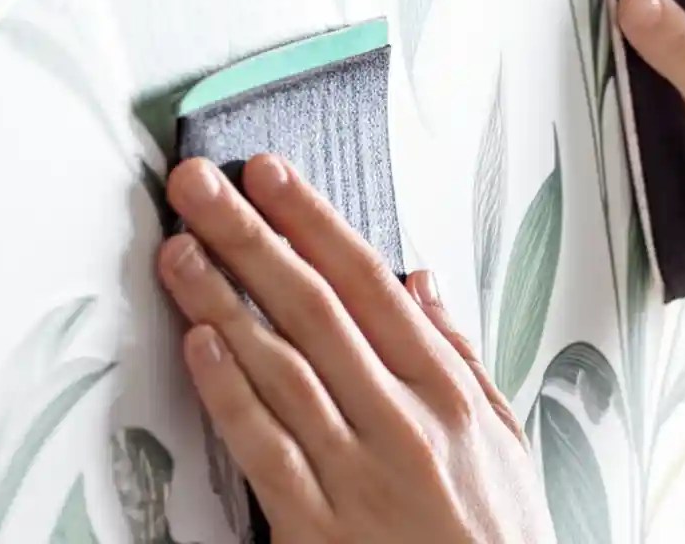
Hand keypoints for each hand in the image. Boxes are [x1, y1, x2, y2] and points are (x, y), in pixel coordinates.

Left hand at [157, 155, 552, 543]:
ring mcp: (356, 474)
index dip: (314, 223)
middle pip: (314, 310)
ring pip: (281, 368)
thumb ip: (459, 354)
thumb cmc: (495, 535)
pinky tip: (199, 345)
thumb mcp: (504, 437)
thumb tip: (420, 283)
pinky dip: (230, 393)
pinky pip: (265, 449)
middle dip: (251, 238)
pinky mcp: (316, 528)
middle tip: (200, 187)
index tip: (270, 175)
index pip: (369, 284)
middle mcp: (401, 422)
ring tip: (180, 249)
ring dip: (222, 301)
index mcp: (445, 391)